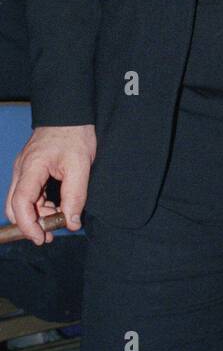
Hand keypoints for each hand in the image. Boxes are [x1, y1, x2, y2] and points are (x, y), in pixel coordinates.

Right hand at [5, 125, 95, 243]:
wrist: (70, 112)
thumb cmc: (75, 134)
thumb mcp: (80, 166)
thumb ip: (75, 196)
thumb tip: (71, 222)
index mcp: (31, 168)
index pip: (20, 203)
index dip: (28, 225)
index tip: (42, 238)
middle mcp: (22, 170)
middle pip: (14, 206)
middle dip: (29, 224)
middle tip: (49, 236)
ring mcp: (24, 169)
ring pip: (21, 201)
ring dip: (36, 215)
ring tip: (57, 221)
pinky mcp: (31, 169)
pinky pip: (29, 193)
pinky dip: (39, 205)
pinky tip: (55, 208)